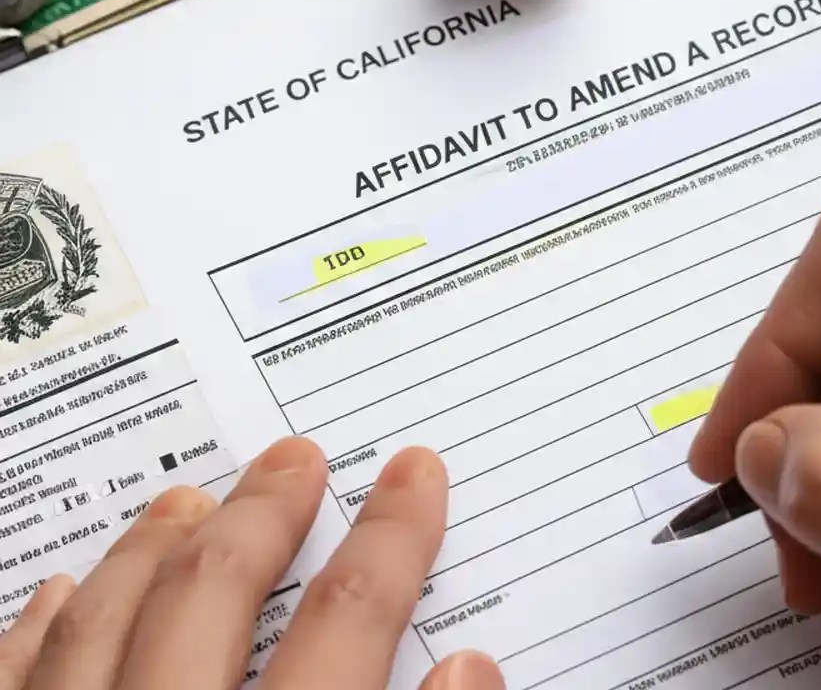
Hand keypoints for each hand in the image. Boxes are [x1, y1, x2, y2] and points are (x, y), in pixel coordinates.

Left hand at [0, 439, 504, 689]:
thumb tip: (470, 667)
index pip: (349, 620)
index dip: (393, 539)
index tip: (415, 477)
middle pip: (215, 596)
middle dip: (265, 515)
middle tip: (295, 459)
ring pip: (100, 625)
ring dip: (148, 554)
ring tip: (186, 502)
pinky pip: (11, 684)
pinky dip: (32, 634)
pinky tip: (51, 596)